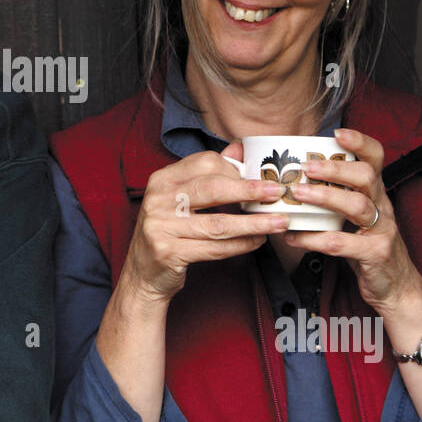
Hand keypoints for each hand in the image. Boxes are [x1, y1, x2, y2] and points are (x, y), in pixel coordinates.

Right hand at [119, 144, 288, 303]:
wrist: (144, 273)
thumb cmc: (169, 231)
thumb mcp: (181, 198)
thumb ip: (209, 173)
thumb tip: (240, 148)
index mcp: (162, 179)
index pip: (205, 164)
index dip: (236, 170)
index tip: (262, 179)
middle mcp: (158, 199)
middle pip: (212, 189)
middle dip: (249, 191)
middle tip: (277, 194)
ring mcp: (160, 226)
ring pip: (218, 223)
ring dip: (253, 223)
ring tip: (278, 223)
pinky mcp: (167, 252)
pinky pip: (213, 248)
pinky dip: (240, 245)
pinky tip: (257, 241)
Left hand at [281, 127, 421, 310]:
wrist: (396, 287)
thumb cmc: (368, 246)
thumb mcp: (356, 217)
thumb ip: (335, 197)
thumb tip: (294, 178)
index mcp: (376, 193)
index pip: (376, 159)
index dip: (360, 142)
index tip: (337, 132)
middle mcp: (383, 206)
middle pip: (367, 177)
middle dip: (336, 169)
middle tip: (306, 167)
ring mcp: (382, 230)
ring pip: (358, 207)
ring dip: (325, 198)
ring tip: (297, 195)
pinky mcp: (375, 254)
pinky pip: (343, 244)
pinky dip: (315, 239)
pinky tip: (293, 237)